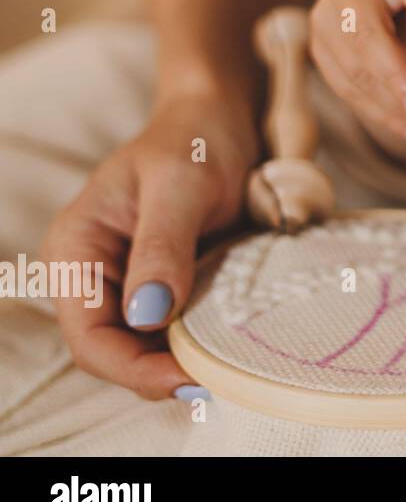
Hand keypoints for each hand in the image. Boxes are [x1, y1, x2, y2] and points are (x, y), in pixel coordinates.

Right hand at [39, 91, 258, 398]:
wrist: (222, 120)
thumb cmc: (197, 141)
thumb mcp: (182, 186)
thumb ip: (164, 247)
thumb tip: (148, 315)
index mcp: (77, 250)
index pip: (88, 334)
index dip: (132, 367)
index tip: (188, 376)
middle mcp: (96, 273)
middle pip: (115, 351)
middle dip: (160, 372)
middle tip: (220, 380)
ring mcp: (131, 282)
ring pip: (146, 347)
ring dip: (183, 361)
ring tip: (229, 368)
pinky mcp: (167, 284)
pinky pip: (175, 329)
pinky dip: (199, 342)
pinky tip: (231, 347)